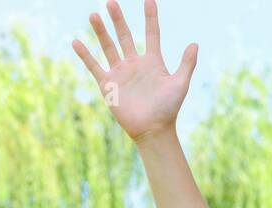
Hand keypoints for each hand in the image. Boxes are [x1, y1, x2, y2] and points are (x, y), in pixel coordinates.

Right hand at [72, 0, 197, 142]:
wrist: (153, 130)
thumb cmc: (168, 109)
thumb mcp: (180, 84)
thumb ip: (186, 64)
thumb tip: (195, 44)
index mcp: (153, 62)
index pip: (152, 34)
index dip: (151, 18)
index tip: (149, 0)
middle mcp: (135, 64)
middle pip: (125, 36)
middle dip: (118, 20)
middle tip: (111, 2)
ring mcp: (121, 73)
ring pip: (108, 47)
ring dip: (101, 32)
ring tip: (94, 15)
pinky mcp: (108, 84)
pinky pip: (94, 66)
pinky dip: (85, 55)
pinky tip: (76, 42)